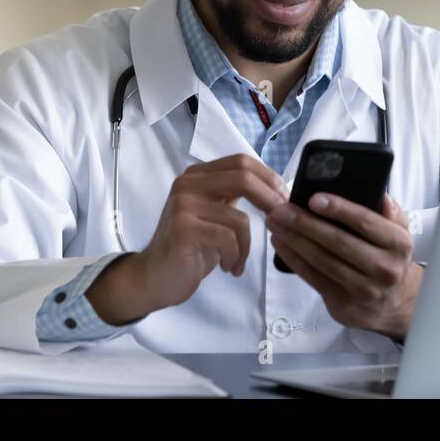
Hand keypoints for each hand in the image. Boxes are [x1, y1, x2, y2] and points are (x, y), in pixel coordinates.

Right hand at [87, 153, 286, 324]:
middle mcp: (187, 184)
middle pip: (243, 178)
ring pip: (239, 218)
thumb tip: (276, 188)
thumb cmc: (192, 248)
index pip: (241, 162)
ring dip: (246, 246)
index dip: (268, 178)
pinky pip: (228, 239)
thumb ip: (235, 195)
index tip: (284, 199)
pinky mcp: (183, 229)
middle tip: (281, 223)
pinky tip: (228, 267)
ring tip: (236, 261)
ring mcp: (182, 205)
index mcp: (198, 175)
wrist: (156, 278)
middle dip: (270, 201)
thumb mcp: (216, 214)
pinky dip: (235, 256)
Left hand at [267, 193, 421, 340]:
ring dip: (295, 241)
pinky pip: (314, 278)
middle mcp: (385, 268)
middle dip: (306, 224)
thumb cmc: (388, 258)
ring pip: (323, 261)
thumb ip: (391, 213)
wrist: (393, 303)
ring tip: (276, 224)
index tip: (314, 199)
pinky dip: (294, 260)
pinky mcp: (344, 304)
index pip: (366, 222)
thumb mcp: (398, 232)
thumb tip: (380, 197)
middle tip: (282, 210)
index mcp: (399, 244)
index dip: (339, 209)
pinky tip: (282, 244)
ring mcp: (364, 289)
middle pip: (339, 242)